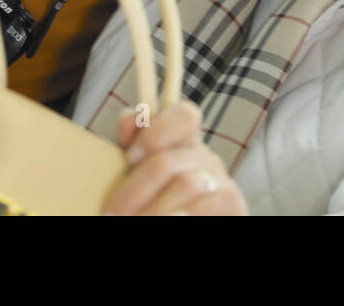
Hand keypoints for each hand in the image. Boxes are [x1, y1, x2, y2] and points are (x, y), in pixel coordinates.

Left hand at [101, 100, 247, 215]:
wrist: (181, 228)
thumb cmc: (153, 206)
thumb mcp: (138, 179)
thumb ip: (133, 149)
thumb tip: (129, 117)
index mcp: (185, 146)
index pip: (184, 115)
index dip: (157, 129)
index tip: (129, 157)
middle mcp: (207, 160)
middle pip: (169, 160)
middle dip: (134, 190)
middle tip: (109, 214)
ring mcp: (223, 183)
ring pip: (186, 184)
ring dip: (152, 210)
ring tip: (131, 223)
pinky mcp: (234, 206)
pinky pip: (201, 208)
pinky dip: (175, 217)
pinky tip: (167, 221)